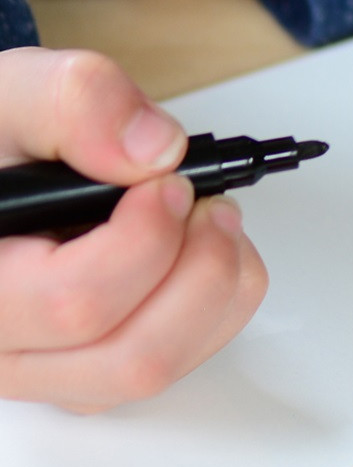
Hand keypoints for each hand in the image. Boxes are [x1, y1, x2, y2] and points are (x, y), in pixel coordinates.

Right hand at [0, 49, 267, 409]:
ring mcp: (50, 371)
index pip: (74, 304)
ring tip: (207, 217)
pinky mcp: (93, 370)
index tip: (169, 183)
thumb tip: (153, 150)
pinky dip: (217, 302)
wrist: (3, 161)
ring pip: (159, 369)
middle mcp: (4, 348)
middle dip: (199, 270)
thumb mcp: (15, 95)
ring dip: (215, 287)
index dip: (146, 243)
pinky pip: (178, 363)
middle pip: (130, 359)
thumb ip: (74, 103)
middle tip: (206, 203)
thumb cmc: (1, 143)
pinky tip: (199, 248)